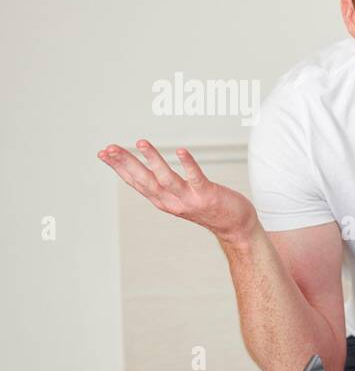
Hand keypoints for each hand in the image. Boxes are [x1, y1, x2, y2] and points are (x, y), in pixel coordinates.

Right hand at [98, 140, 256, 244]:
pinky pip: (196, 178)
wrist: (235, 227)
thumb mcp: (179, 199)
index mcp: (163, 201)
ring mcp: (189, 199)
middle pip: (144, 180)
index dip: (118, 168)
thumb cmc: (209, 208)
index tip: (103, 153)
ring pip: (166, 179)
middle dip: (126, 164)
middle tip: (110, 148)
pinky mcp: (207, 195)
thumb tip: (147, 170)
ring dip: (153, 160)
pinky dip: (188, 164)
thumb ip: (163, 187)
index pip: (135, 182)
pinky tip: (181, 151)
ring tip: (140, 143)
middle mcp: (172, 202)